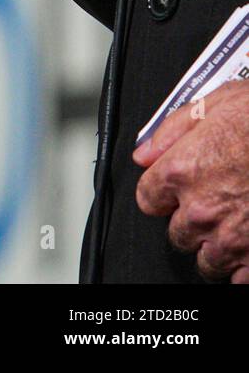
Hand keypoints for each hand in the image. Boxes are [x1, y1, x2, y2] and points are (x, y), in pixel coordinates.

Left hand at [134, 80, 248, 281]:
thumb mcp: (216, 104)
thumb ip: (173, 131)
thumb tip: (146, 152)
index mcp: (183, 171)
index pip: (148, 198)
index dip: (163, 194)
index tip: (174, 192)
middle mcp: (202, 209)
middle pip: (177, 233)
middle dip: (191, 221)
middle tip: (213, 207)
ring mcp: (233, 237)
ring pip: (207, 261)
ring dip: (216, 248)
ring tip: (233, 230)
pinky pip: (241, 280)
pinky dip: (244, 270)